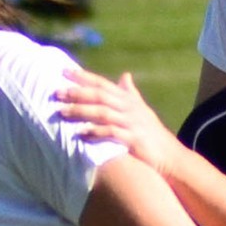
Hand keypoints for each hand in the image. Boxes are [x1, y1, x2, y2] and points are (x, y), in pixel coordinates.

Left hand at [54, 69, 178, 178]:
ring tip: (62, 112)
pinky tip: (81, 134)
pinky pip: (111, 133)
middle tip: (56, 92)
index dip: (84, 77)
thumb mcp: (141, 110)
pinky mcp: (133, 139)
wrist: (169, 155)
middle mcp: (129, 107)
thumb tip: (125, 75)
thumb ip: (130, 93)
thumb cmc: (151, 133)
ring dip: (81, 111)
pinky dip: (95, 132)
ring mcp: (131, 122)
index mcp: (128, 99)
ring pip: (103, 112)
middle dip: (77, 92)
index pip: (102, 84)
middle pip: (100, 96)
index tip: (64, 71)